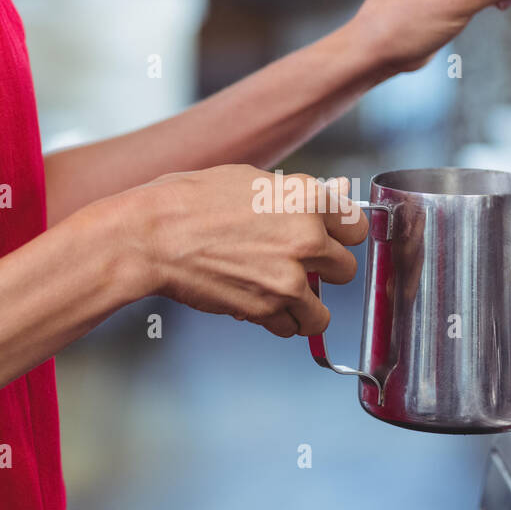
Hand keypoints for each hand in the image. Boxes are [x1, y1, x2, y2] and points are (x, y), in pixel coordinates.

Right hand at [132, 165, 368, 336]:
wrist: (153, 236)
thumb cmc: (192, 202)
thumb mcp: (252, 181)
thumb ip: (300, 195)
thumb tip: (337, 195)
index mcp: (307, 199)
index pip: (356, 226)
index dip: (340, 235)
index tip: (330, 240)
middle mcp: (307, 239)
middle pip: (345, 270)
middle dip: (323, 271)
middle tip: (295, 265)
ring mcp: (290, 278)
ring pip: (323, 312)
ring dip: (304, 306)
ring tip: (278, 294)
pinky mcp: (267, 309)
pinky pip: (291, 327)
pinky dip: (278, 322)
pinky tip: (258, 302)